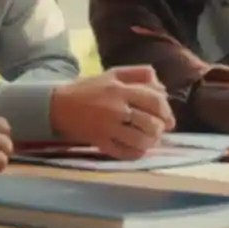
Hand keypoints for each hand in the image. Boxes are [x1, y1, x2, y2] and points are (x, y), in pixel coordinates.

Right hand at [50, 66, 175, 160]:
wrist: (59, 106)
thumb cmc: (89, 88)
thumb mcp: (114, 74)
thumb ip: (139, 74)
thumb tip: (163, 89)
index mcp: (120, 89)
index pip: (154, 100)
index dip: (166, 111)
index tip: (169, 119)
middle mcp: (116, 109)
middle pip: (150, 123)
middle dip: (160, 129)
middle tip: (160, 131)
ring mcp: (108, 128)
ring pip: (140, 140)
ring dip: (150, 142)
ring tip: (150, 140)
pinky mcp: (100, 142)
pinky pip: (124, 153)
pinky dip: (136, 154)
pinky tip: (138, 149)